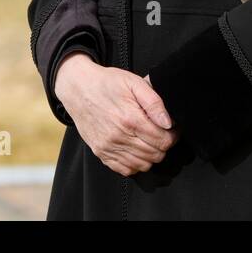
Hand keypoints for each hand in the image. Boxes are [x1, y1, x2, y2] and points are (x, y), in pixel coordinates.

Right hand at [55, 55, 179, 175]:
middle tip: (161, 133)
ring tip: (149, 139)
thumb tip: (168, 122)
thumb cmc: (107, 83)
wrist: (78, 89)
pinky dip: (135, 163)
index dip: (173, 136)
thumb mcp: (133, 83)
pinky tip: (136, 148)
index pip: (163, 141)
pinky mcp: (101, 153)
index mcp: (130, 119)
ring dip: (151, 155)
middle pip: (155, 155)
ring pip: (143, 165)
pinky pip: (126, 169)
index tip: (172, 129)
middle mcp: (119, 137)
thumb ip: (154, 102)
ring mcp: (109, 147)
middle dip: (163, 145)